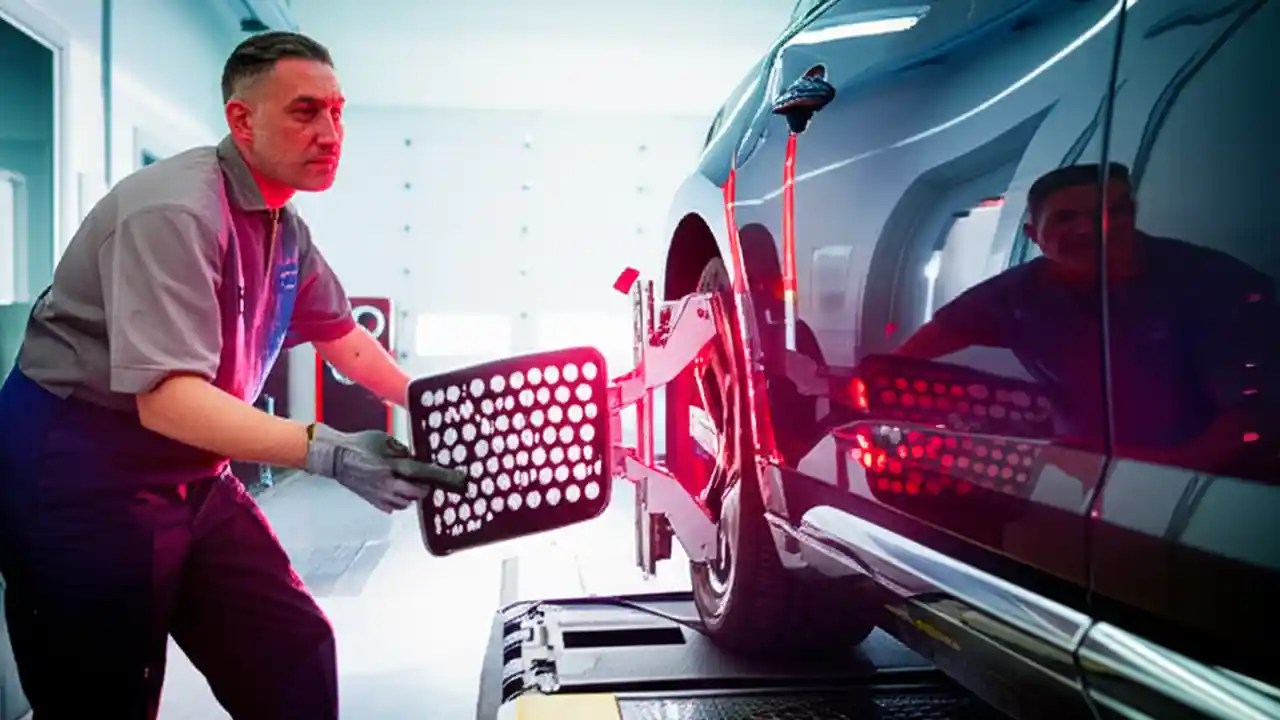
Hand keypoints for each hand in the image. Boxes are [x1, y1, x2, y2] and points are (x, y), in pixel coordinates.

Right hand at [304, 423, 467, 512]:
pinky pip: (394, 506)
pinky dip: (398, 499)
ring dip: (412, 494)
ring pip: (406, 503)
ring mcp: (380, 496)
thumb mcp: (386, 440)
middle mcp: (388, 485)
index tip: (458, 479)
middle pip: (418, 494)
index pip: (423, 474)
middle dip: (426, 487)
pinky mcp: (374, 502)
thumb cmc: (358, 445)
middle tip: (428, 480)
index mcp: (392, 467)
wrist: (335, 457)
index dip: (442, 477)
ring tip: (408, 481)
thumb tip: (418, 459)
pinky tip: (395, 488)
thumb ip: (404, 451)